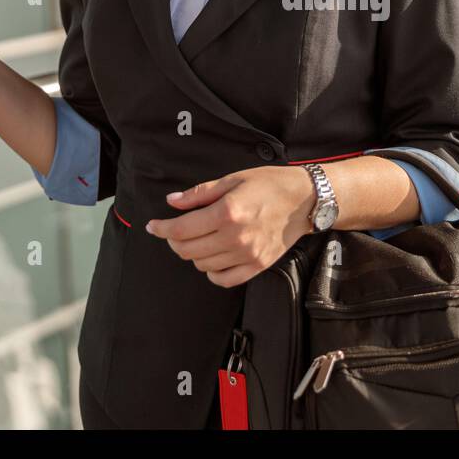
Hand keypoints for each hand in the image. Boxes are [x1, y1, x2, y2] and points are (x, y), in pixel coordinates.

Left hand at [147, 165, 314, 287]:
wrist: (304, 200)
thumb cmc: (269, 184)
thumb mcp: (232, 179)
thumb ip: (199, 194)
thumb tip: (172, 202)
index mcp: (226, 212)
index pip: (181, 229)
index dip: (161, 229)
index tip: (153, 227)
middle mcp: (235, 237)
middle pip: (187, 250)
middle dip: (174, 241)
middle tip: (176, 231)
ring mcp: (247, 254)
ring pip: (202, 265)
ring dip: (193, 254)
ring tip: (199, 240)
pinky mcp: (257, 266)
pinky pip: (224, 279)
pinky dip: (212, 272)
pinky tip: (213, 258)